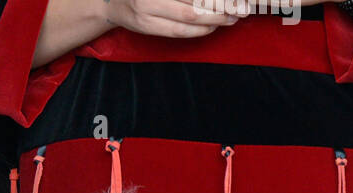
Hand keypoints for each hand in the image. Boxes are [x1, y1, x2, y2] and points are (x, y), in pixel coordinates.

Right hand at [101, 0, 242, 37]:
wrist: (113, 1)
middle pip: (194, 2)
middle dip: (220, 7)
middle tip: (239, 9)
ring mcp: (147, 10)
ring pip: (188, 18)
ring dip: (213, 20)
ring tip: (230, 19)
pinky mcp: (146, 26)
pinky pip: (177, 31)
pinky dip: (198, 30)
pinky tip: (211, 27)